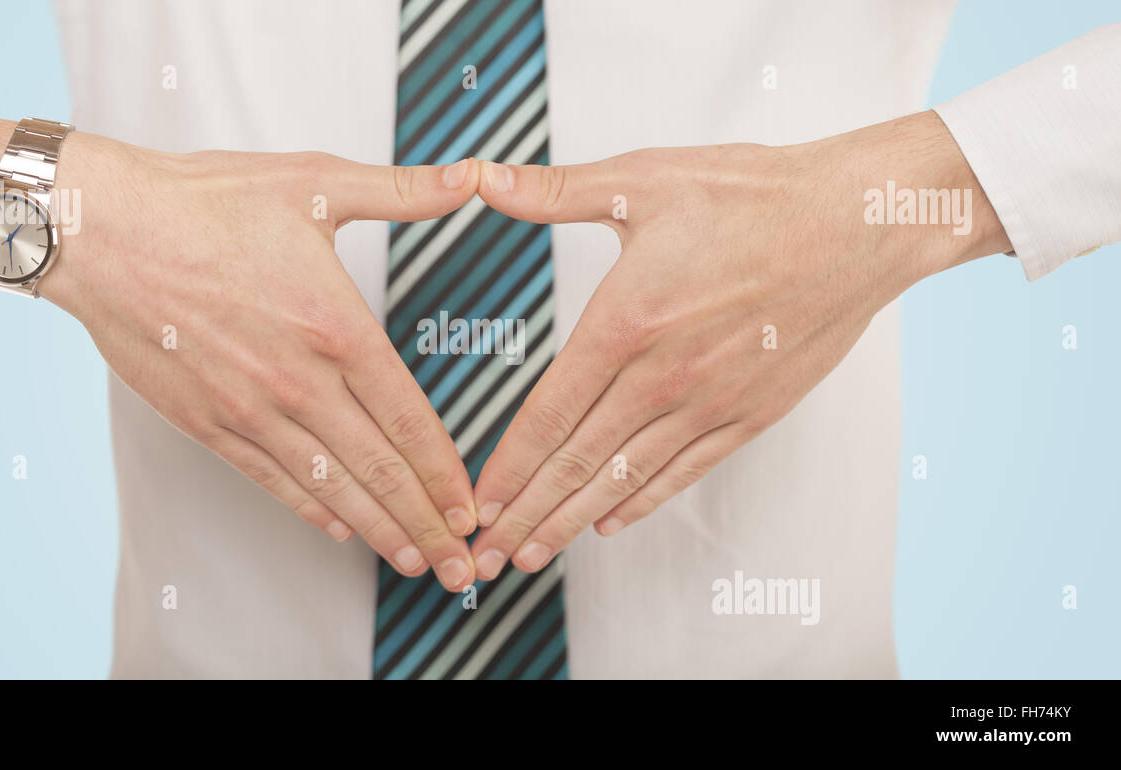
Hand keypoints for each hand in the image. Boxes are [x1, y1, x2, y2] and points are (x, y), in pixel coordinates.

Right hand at [0, 120, 482, 590]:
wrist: (100, 231)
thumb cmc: (203, 203)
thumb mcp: (314, 184)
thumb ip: (403, 192)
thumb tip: (472, 177)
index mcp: (336, 328)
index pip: (408, 419)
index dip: (445, 472)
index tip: (471, 509)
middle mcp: (299, 381)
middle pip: (379, 469)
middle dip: (427, 524)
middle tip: (462, 567)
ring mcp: (250, 409)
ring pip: (330, 487)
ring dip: (378, 530)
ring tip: (415, 563)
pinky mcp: (208, 422)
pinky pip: (272, 479)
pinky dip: (311, 509)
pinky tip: (340, 528)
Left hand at [468, 111, 1011, 579]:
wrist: (860, 222)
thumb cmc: (755, 195)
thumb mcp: (643, 180)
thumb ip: (554, 191)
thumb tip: (482, 177)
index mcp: (625, 322)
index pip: (547, 415)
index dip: (506, 467)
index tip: (477, 504)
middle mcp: (662, 376)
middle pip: (576, 462)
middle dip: (525, 514)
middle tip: (488, 556)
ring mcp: (709, 403)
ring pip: (624, 478)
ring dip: (571, 521)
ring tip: (533, 556)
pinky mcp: (751, 414)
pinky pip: (683, 472)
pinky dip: (641, 502)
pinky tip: (609, 521)